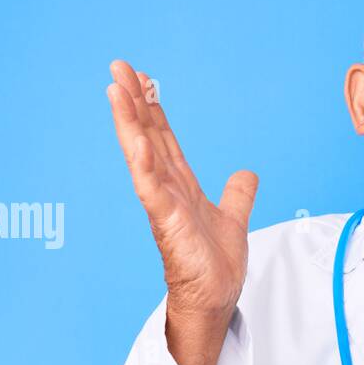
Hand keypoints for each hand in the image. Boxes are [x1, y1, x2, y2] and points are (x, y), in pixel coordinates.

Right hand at [106, 60, 257, 364]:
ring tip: (115, 89)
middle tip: (119, 67)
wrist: (214, 297)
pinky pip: (151, 188)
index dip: (153, 108)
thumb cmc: (215, 264)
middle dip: (133, 102)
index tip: (143, 79)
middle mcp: (166, 189)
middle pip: (147, 136)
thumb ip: (238, 194)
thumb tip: (248, 174)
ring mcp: (162, 204)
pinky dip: (143, 164)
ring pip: (141, 154)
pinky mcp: (165, 222)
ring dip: (128, 122)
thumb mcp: (233, 217)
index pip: (164, 138)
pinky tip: (136, 140)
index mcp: (180, 185)